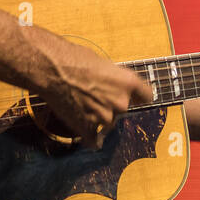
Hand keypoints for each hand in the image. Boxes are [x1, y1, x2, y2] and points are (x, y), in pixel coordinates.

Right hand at [38, 35, 154, 148]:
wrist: (52, 69)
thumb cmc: (74, 59)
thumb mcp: (102, 63)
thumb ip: (113, 79)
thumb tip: (111, 85)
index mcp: (128, 83)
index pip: (147, 96)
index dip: (139, 97)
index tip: (136, 98)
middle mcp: (121, 102)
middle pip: (123, 110)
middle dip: (112, 105)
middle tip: (96, 96)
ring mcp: (105, 118)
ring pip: (108, 123)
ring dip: (99, 118)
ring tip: (83, 105)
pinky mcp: (87, 129)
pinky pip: (94, 141)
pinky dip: (91, 139)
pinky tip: (87, 134)